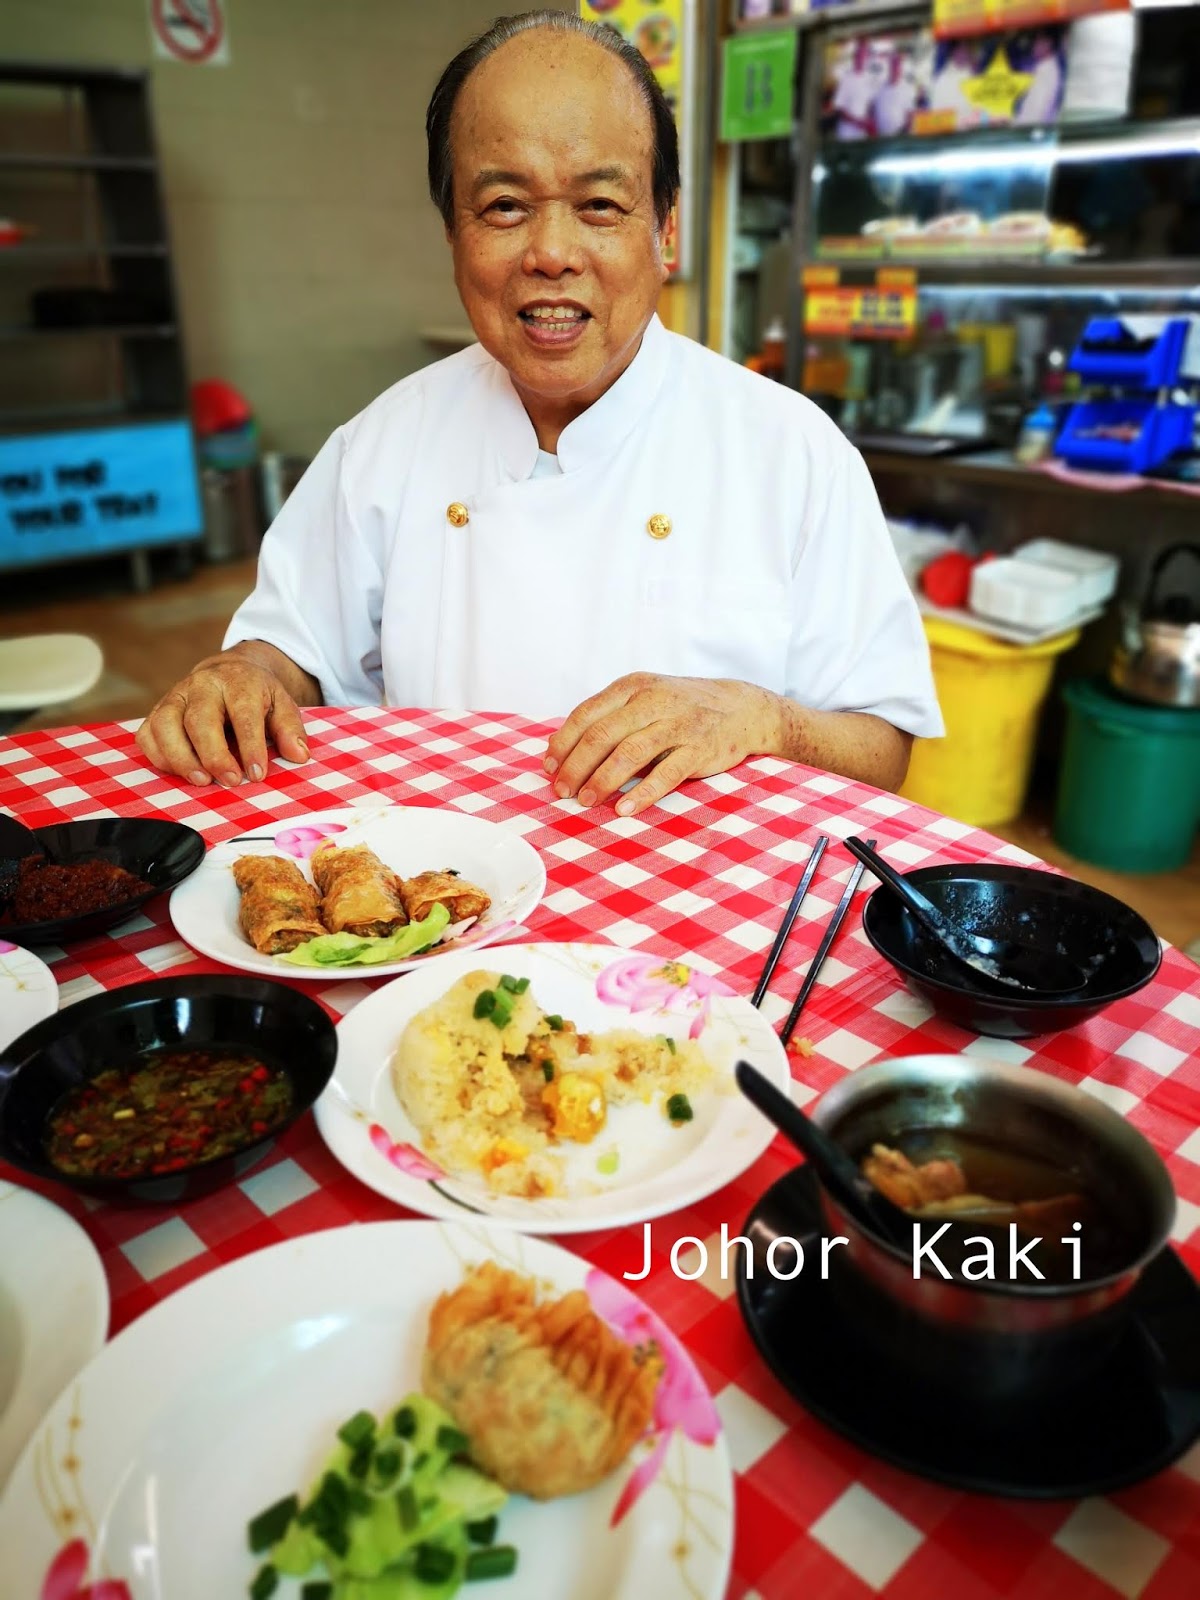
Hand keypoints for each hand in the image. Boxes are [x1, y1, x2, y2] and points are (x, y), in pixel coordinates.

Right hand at [136, 651, 309, 786]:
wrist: (230, 671)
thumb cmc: (257, 695)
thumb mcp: (282, 704)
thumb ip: (290, 729)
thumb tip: (299, 755)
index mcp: (237, 680)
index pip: (242, 713)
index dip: (249, 745)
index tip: (257, 773)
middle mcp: (202, 685)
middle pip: (199, 719)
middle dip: (214, 755)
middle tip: (231, 781)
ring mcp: (175, 696)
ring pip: (165, 725)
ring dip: (181, 758)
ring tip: (202, 781)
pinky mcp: (158, 711)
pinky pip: (148, 734)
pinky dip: (159, 757)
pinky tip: (180, 772)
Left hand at [544, 673, 780, 815]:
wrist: (742, 709)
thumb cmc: (682, 708)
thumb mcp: (645, 699)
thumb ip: (611, 719)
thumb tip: (564, 754)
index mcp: (632, 687)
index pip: (586, 715)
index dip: (563, 743)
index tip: (548, 768)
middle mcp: (652, 700)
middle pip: (602, 735)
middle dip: (576, 766)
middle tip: (562, 792)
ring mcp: (677, 724)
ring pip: (629, 753)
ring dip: (602, 780)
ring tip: (585, 801)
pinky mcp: (699, 748)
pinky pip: (665, 774)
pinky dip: (642, 793)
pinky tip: (623, 808)